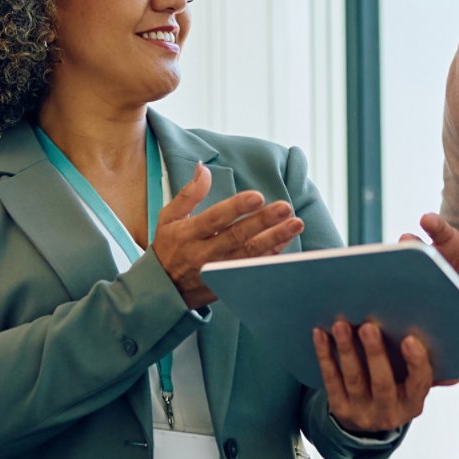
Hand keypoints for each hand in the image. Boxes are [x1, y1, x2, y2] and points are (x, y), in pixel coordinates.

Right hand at [152, 163, 304, 308]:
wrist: (164, 290)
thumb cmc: (168, 247)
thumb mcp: (169, 218)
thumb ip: (189, 194)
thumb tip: (204, 168)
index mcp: (188, 234)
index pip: (214, 219)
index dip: (235, 208)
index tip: (256, 196)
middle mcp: (203, 254)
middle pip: (237, 237)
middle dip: (263, 222)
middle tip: (285, 208)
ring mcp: (217, 272)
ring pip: (250, 255)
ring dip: (275, 239)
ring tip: (295, 224)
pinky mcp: (227, 285)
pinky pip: (252, 270)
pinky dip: (270, 257)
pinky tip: (285, 242)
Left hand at [313, 319, 432, 434]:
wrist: (367, 428)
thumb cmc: (397, 391)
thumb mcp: (414, 386)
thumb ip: (433, 370)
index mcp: (414, 402)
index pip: (419, 383)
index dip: (416, 362)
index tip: (411, 339)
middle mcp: (390, 412)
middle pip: (383, 382)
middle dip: (376, 353)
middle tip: (369, 325)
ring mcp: (363, 413)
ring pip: (355, 379)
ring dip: (347, 350)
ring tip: (341, 324)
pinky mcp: (340, 410)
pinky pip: (331, 380)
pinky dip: (325, 356)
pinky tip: (320, 334)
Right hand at [400, 213, 458, 305]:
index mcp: (448, 242)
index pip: (438, 228)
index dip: (432, 223)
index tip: (426, 220)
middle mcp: (430, 256)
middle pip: (414, 247)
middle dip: (409, 246)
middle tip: (405, 242)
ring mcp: (422, 276)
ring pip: (408, 271)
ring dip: (404, 272)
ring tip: (403, 276)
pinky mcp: (419, 295)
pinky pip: (411, 295)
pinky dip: (408, 298)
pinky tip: (410, 306)